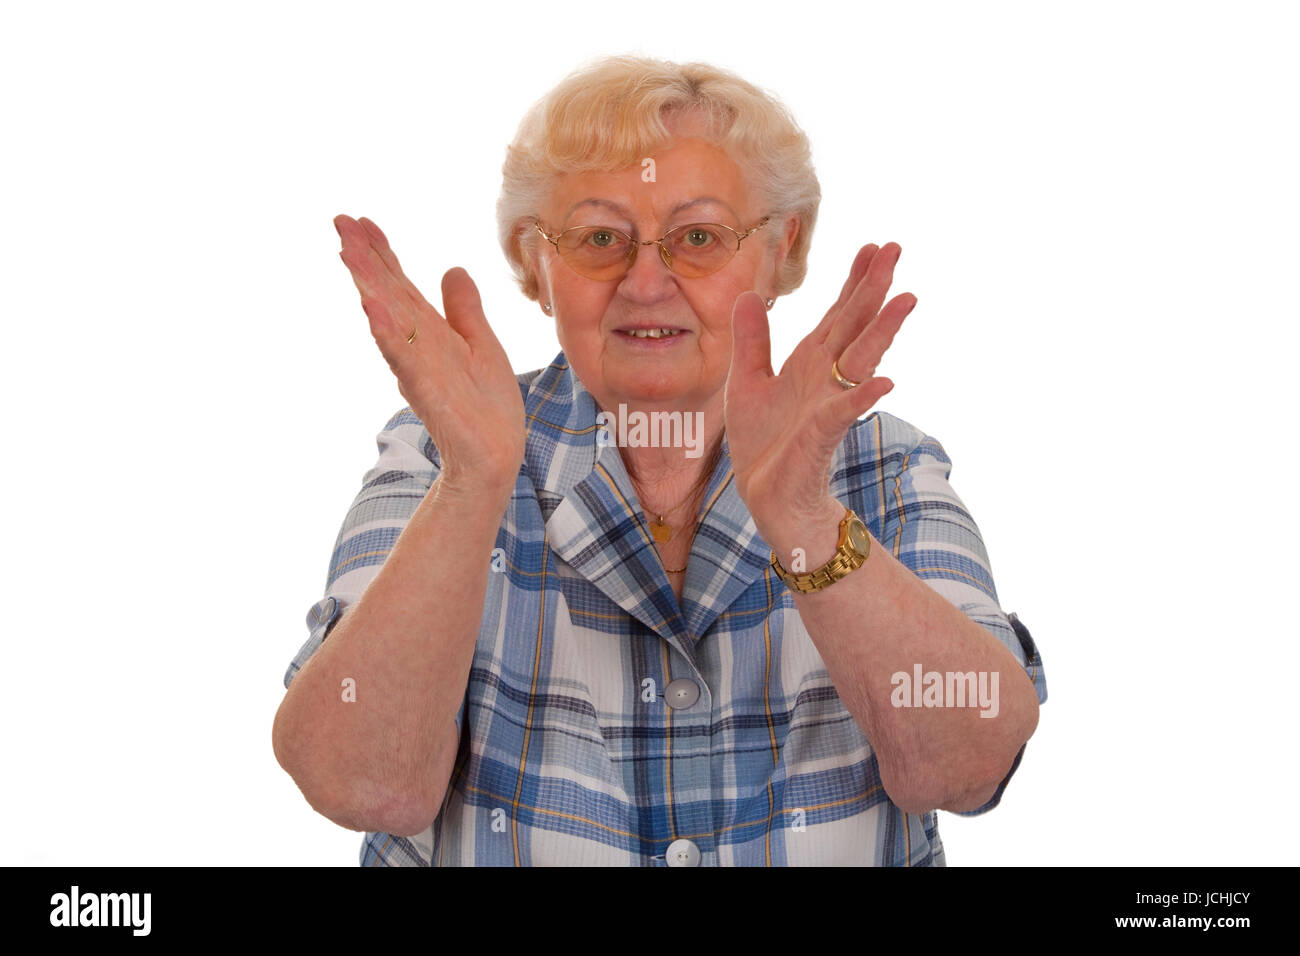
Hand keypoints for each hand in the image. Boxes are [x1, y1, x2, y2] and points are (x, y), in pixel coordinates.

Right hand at [334, 215, 524, 491]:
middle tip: (340, 222)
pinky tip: (372, 308)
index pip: (401, 285)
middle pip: (386, 293)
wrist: (496, 454)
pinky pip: (403, 356)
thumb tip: (453, 269)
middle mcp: (417, 344)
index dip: (382, 253)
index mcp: (430, 332)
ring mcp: (418, 366)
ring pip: (388, 318)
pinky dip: (387, 332)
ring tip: (348, 252)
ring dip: (368, 285)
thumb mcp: (482, 344)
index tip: (360, 220)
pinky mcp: (426, 389)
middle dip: (365, 258)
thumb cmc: (487, 406)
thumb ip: (464, 310)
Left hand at [723, 242, 915, 544]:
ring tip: (906, 299)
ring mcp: (828, 406)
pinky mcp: (820, 437)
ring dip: (883, 331)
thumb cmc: (764, 444)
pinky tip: (886, 384)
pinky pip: (843, 414)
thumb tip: (747, 294)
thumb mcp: (745, 383)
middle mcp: (825, 379)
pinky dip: (862, 398)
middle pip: (854, 326)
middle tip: (896, 249)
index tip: (872, 246)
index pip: (838, 315)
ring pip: (860, 361)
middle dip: (873, 289)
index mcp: (809, 363)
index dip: (854, 282)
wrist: (768, 498)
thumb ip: (751, 341)